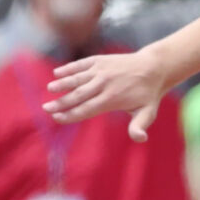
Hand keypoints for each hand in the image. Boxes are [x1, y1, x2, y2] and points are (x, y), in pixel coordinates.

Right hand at [45, 46, 166, 141]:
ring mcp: (101, 70)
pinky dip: (69, 68)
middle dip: (61, 103)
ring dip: (62, 84)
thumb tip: (140, 139)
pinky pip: (81, 64)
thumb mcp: (148, 113)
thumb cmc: (148, 94)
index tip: (57, 118)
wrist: (153, 67)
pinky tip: (57, 72)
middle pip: (78, 95)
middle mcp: (104, 84)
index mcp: (112, 99)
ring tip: (50, 89)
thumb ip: (139, 126)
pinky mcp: (100, 60)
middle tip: (46, 108)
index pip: (87, 109)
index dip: (70, 114)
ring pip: (77, 79)